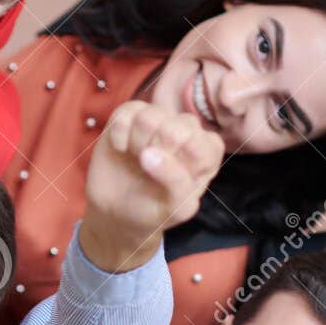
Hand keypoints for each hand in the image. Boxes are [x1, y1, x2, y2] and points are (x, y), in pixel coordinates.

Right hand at [80, 102, 223, 272]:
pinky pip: (126, 111)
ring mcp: (160, 119)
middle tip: (148, 170)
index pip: (196, 144)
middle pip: (174, 127)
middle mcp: (187, 131)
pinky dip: (119, 133)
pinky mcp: (132, 115)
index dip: (175, 164)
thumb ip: (177, 183)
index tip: (167, 181)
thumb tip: (150, 154)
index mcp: (207, 152)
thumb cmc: (154, 210)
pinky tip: (121, 148)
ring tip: (136, 159)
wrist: (117, 213)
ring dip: (136, 143)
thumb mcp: (176, 209)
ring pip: (149, 116)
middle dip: (156, 154)